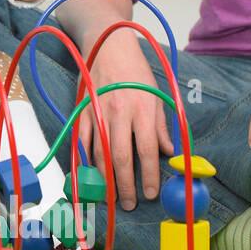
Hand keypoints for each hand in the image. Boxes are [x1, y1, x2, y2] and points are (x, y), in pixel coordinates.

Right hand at [76, 34, 174, 209]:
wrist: (107, 46)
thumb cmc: (136, 70)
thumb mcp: (156, 94)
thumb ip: (161, 125)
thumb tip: (168, 151)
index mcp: (142, 109)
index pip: (146, 150)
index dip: (149, 174)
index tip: (150, 193)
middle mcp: (119, 112)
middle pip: (120, 157)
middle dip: (125, 185)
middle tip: (129, 203)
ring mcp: (97, 113)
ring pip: (99, 153)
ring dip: (104, 179)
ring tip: (111, 197)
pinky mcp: (82, 112)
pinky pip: (83, 142)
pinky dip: (86, 161)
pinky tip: (91, 175)